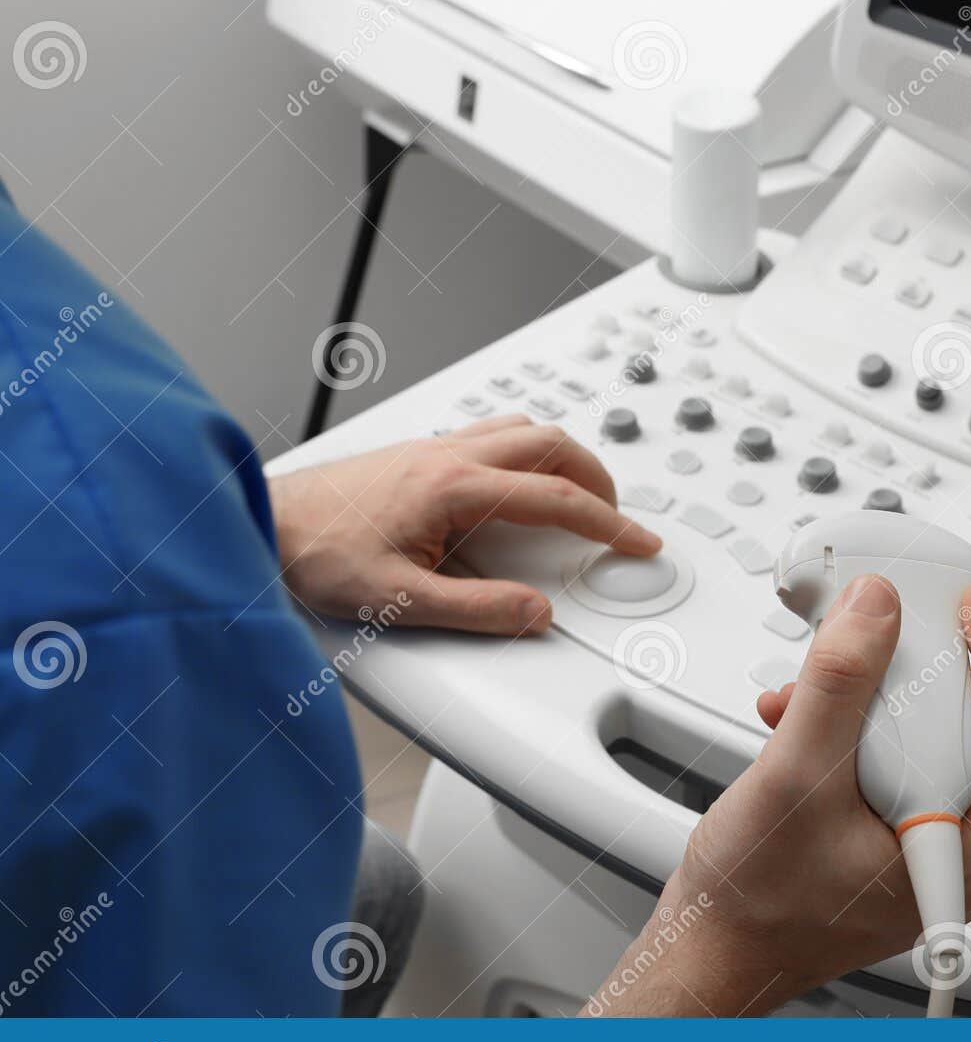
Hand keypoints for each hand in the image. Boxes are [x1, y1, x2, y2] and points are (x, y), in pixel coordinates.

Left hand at [269, 415, 660, 633]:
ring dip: (566, 458)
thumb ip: (475, 609)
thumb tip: (533, 612)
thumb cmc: (314, 551)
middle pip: (553, 445)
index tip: (637, 540)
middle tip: (616, 518)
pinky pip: (495, 433)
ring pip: (526, 429)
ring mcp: (435, 448)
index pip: (556, 499)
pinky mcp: (421, 452)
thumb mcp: (396, 599)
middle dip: (598, 481)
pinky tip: (521, 480)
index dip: (608, 523)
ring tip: (581, 495)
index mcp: (454, 487)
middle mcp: (449, 456)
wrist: (262, 522)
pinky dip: (530, 451)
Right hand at [584, 575, 970, 1015]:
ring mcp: (918, 841)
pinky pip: (883, 756)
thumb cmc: (754, 905)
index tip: (970, 608)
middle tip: (880, 627)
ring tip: (810, 692)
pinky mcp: (883, 830)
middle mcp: (953, 849)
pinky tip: (795, 719)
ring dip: (864, 699)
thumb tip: (875, 610)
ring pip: (919, 737)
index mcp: (962, 852)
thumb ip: (839, 686)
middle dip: (914, 672)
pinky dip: (842, 727)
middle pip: (969, 726)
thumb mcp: (795, 777)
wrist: (709, 948)